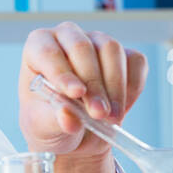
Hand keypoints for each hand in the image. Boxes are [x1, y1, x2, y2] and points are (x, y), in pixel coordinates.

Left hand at [18, 21, 146, 161]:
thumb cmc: (50, 123)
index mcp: (37, 48)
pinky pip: (135, 62)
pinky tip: (121, 109)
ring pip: (111, 50)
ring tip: (110, 118)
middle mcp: (66, 37)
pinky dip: (132, 88)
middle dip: (93, 84)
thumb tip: (68, 118)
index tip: (75, 95)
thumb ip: (55, 120)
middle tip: (98, 114)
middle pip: (82, 48)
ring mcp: (97, 41)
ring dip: (114, 87)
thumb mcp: (45, 127)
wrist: (74, 135)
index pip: (48, 53)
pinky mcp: (124, 53)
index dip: (63, 73)